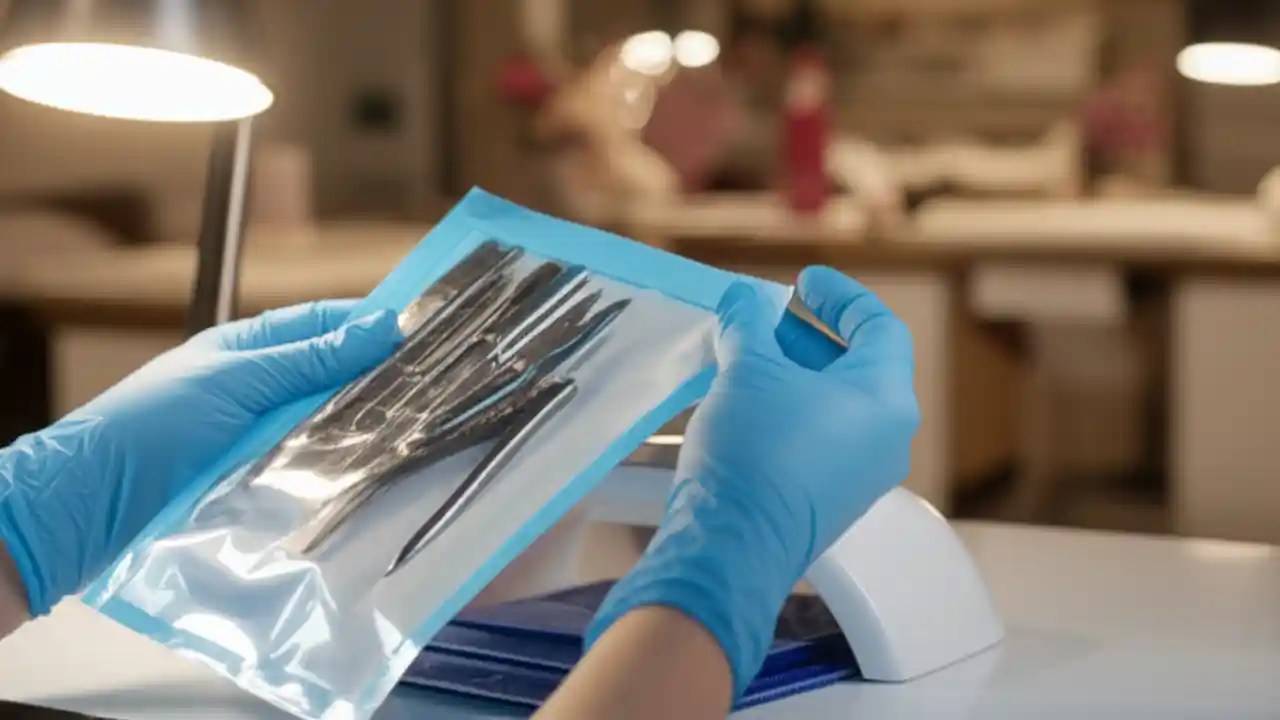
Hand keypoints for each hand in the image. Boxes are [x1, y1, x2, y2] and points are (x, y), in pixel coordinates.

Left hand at [0, 301, 400, 616]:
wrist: (93, 504)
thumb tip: (384, 326)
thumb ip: (311, 358)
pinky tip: (368, 476)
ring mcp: (260, 439)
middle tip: (434, 391)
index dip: (369, 325)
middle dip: (375, 384)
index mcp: (249, 349)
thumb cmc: (151, 424)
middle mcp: (258, 391)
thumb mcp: (239, 379)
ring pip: (326, 428)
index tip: (423, 331)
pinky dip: (336, 472)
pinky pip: (310, 471)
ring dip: (359, 433)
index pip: (323, 325)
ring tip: (413, 434)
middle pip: (331, 381)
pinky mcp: (260, 485)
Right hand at [587, 267, 918, 697]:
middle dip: (803, 336)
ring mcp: (859, 473)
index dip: (840, 296)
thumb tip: (743, 300)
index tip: (804, 282)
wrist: (733, 545)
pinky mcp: (828, 498)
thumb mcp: (747, 370)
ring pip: (832, 403)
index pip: (878, 327)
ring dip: (789, 372)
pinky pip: (817, 437)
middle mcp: (885, 438)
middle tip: (762, 316)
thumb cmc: (754, 452)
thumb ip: (748, 324)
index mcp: (886, 399)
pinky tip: (742, 399)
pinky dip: (786, 408)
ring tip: (742, 354)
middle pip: (854, 365)